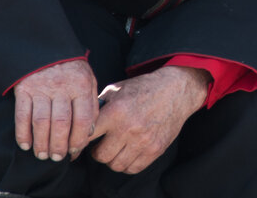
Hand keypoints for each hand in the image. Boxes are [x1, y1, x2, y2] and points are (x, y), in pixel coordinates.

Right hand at [12, 59, 99, 162]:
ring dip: (41, 143)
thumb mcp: (88, 80)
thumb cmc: (72, 69)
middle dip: (59, 145)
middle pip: (61, 123)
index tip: (75, 151)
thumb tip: (89, 132)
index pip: (82, 118)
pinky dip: (22, 133)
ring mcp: (41, 88)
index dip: (79, 138)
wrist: (48, 48)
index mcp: (82, 85)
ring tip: (43, 155)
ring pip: (41, 122)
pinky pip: (22, 115)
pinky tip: (26, 145)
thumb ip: (90, 104)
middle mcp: (62, 87)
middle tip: (57, 157)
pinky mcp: (24, 89)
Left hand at [88, 65, 208, 174]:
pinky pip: (133, 168)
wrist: (176, 90)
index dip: (80, 140)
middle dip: (97, 152)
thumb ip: (98, 106)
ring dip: (113, 159)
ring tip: (116, 148)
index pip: (87, 136)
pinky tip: (129, 152)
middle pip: (100, 156)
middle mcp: (128, 128)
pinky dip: (128, 164)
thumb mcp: (117, 89)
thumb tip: (80, 123)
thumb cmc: (144, 88)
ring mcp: (143, 141)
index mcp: (116, 111)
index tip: (80, 142)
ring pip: (115, 165)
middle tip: (102, 145)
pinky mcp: (155, 149)